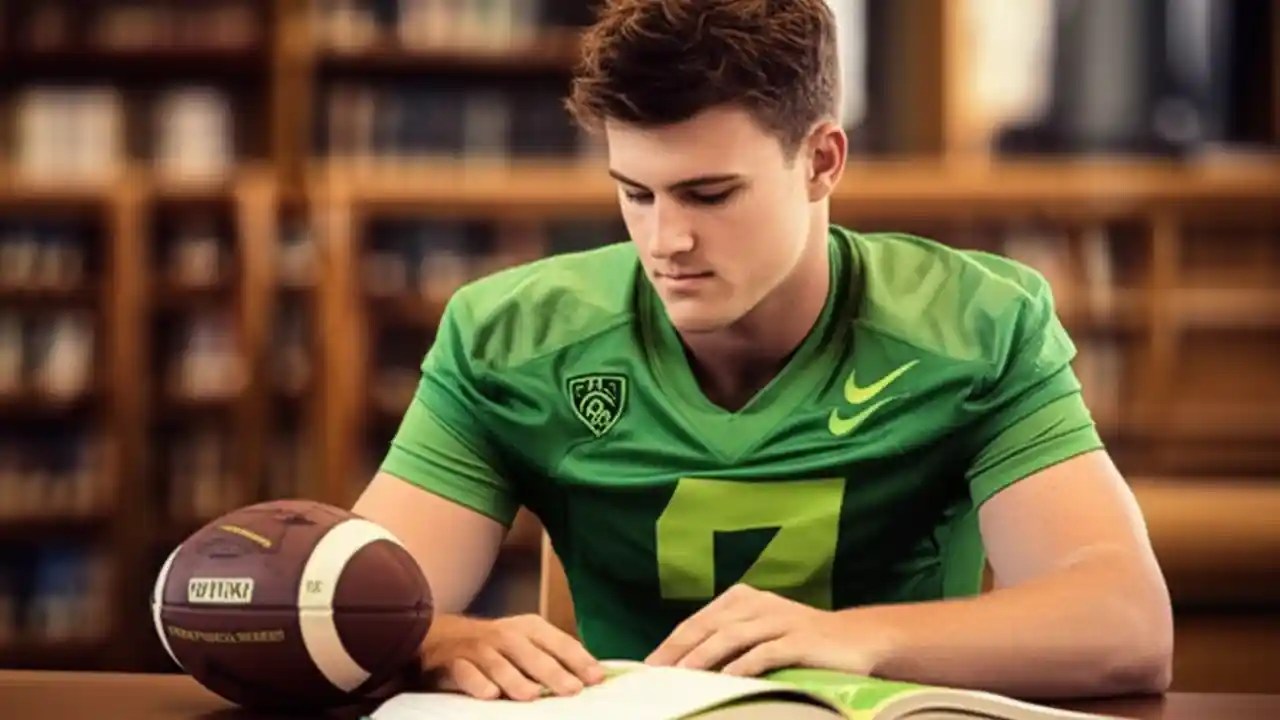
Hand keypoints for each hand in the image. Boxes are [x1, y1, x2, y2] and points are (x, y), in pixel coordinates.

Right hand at [420, 613, 605, 700]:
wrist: (439, 637)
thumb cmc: (495, 647)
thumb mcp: (525, 644)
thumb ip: (554, 658)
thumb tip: (593, 676)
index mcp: (528, 628)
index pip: (558, 641)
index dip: (578, 659)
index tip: (597, 678)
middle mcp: (505, 635)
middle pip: (530, 652)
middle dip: (552, 671)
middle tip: (572, 689)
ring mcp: (478, 648)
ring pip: (498, 663)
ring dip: (515, 679)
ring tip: (533, 696)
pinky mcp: (453, 663)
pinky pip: (465, 672)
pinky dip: (477, 683)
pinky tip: (490, 695)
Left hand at [644, 584, 882, 677]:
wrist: (859, 639)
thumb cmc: (801, 641)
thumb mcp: (761, 632)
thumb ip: (728, 642)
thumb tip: (685, 667)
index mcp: (742, 599)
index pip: (697, 622)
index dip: (671, 643)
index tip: (647, 666)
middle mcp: (758, 604)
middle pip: (708, 626)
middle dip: (678, 651)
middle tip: (654, 674)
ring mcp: (780, 620)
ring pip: (731, 636)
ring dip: (703, 657)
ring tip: (681, 677)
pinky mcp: (800, 640)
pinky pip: (766, 652)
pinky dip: (743, 666)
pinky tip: (727, 680)